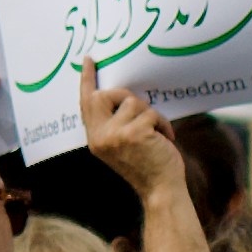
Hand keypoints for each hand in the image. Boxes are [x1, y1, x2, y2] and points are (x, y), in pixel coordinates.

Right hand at [81, 81, 182, 197]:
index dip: (87, 80)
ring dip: (151, 114)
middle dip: (125, 96)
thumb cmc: (147, 167)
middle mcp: (100, 136)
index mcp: (94, 138)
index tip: (89, 60)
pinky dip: (162, 123)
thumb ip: (113, 124)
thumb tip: (124, 96)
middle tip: (142, 109)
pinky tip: (166, 138)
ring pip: (133, 102)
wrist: (161, 191)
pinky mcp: (134, 133)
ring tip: (158, 133)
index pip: (86, 103)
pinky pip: (150, 113)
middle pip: (104, 95)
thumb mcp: (121, 146)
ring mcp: (115, 135)